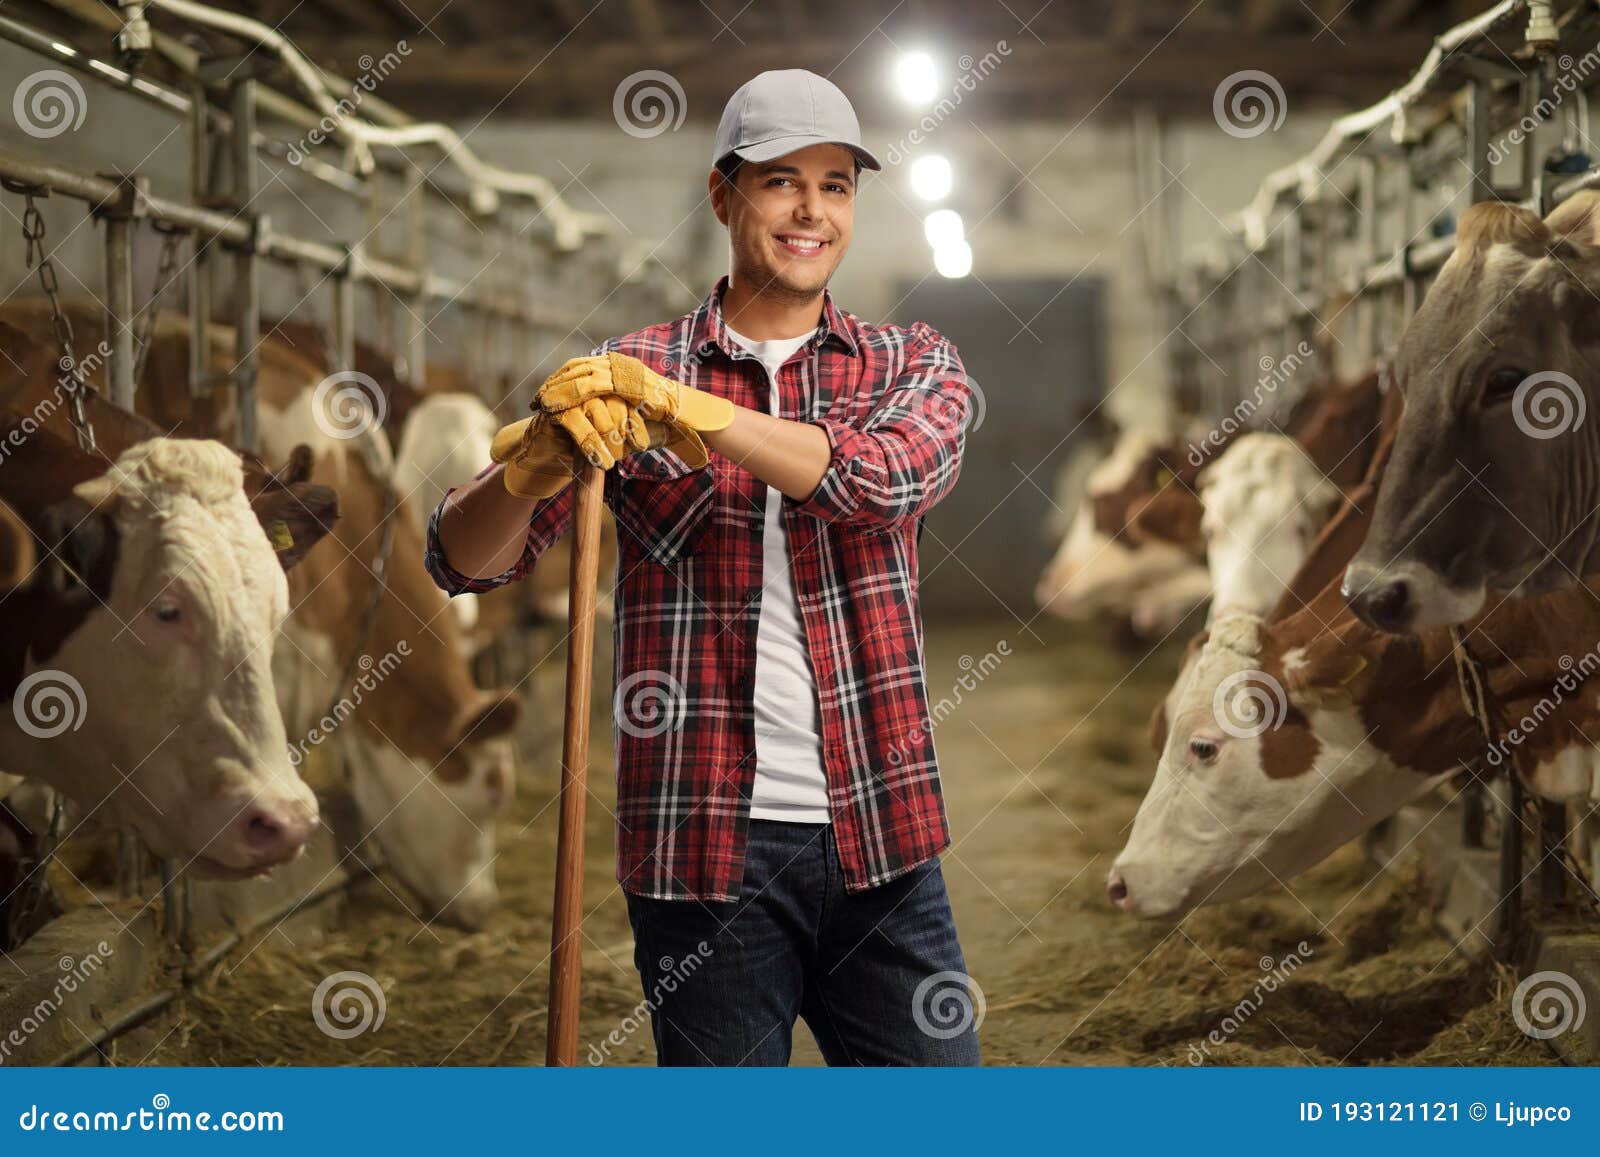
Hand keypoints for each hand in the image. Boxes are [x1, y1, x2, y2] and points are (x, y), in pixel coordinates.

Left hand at [538, 353, 734, 434]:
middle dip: (554, 383)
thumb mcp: (636, 407)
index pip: (582, 367)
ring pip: (579, 374)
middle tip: (536, 399)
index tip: (545, 395)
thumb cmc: (668, 416)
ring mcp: (621, 369)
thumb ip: (619, 405)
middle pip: (576, 368)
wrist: (691, 413)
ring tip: (541, 404)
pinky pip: (590, 385)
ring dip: (557, 389)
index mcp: (619, 366)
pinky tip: (555, 406)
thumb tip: (604, 415)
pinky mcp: (624, 381)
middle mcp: (617, 363)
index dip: (561, 380)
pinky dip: (570, 394)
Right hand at [546, 393, 651, 469]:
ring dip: (609, 437)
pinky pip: (577, 421)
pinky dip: (590, 443)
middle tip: (633, 450)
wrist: (547, 455)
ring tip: (613, 461)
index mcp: (604, 388)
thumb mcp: (612, 439)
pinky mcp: (554, 408)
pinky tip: (600, 460)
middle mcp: (588, 386)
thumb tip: (667, 433)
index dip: (637, 419)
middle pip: (615, 399)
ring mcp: (570, 394)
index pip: (628, 396)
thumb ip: (633, 432)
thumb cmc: (584, 448)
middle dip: (626, 428)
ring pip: (598, 409)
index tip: (642, 444)